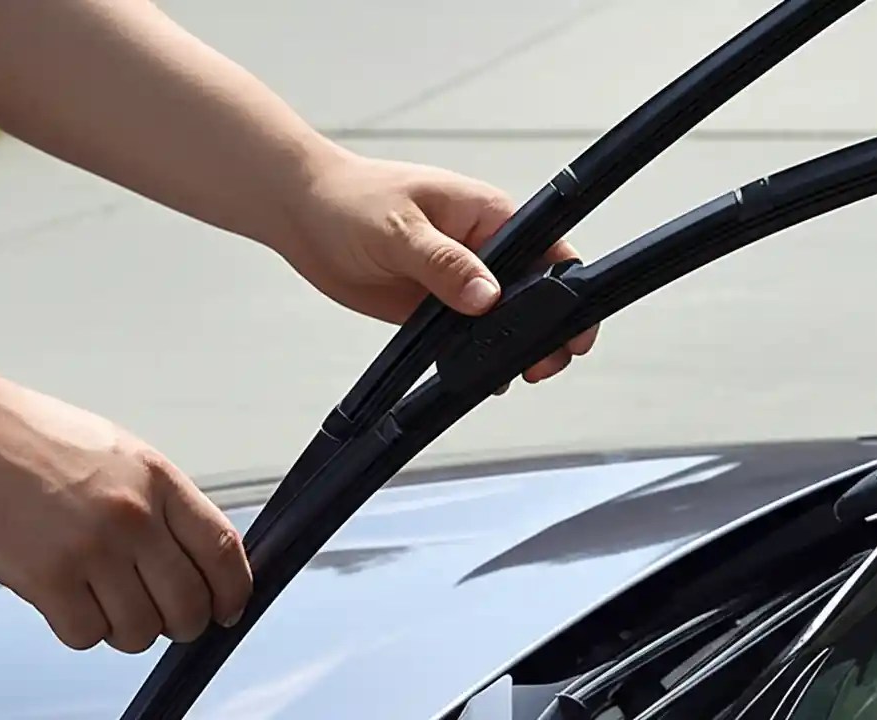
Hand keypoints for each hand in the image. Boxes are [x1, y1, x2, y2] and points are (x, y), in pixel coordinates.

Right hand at [0, 371, 251, 653]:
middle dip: (184, 624)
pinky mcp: (45, 577)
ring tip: (105, 603)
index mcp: (158, 479)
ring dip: (128, 630)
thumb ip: (159, 503)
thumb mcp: (120, 455)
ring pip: (140, 629)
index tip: (229, 608)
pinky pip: (86, 635)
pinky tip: (67, 602)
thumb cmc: (29, 436)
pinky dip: (82, 630)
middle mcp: (133, 514)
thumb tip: (191, 555)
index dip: (234, 591)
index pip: (223, 549)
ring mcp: (91, 548)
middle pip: (189, 601)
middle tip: (164, 620)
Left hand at [279, 153, 598, 383]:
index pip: (548, 251)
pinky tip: (475, 376)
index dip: (568, 289)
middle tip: (541, 365)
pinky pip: (467, 337)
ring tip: (512, 375)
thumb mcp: (399, 229)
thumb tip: (487, 297)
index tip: (572, 327)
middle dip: (546, 330)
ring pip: (503, 321)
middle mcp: (483, 250)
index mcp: (489, 216)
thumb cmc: (351, 199)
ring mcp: (460, 280)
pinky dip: (474, 357)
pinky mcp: (436, 307)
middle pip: (535, 294)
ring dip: (510, 348)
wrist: (303, 213)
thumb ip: (444, 264)